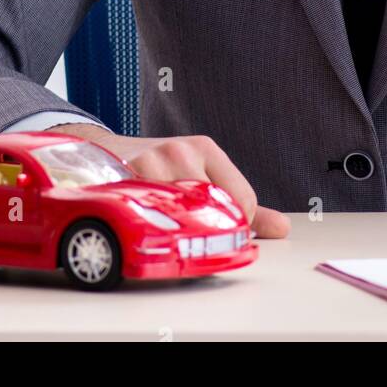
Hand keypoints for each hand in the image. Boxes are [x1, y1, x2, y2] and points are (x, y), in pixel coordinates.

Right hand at [45, 122, 290, 238]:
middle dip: (205, 232)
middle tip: (191, 238)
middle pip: (213, 210)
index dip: (237, 227)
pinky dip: (150, 228)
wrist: (103, 153)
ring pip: (181, 217)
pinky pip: (149, 218)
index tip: (217, 233)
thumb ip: (242, 203)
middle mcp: (180, 152)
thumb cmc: (158, 169)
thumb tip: (283, 229)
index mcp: (205, 148)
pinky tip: (145, 225)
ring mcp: (152, 164)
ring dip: (175, 231)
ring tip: (166, 228)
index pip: (243, 200)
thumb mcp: (201, 175)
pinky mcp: (125, 179)